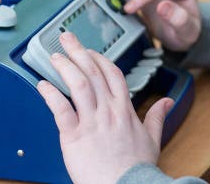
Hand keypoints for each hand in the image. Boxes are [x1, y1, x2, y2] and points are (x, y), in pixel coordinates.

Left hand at [38, 32, 173, 183]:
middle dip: (78, 52)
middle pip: (93, 73)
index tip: (89, 51)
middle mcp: (108, 111)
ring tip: (55, 56)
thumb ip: (157, 116)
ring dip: (66, 67)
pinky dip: (50, 95)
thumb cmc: (137, 170)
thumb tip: (166, 102)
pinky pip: (60, 110)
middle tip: (67, 39)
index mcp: (125, 109)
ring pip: (78, 85)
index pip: (112, 74)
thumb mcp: (153, 139)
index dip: (99, 59)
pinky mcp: (74, 136)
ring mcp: (91, 122)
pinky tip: (43, 84)